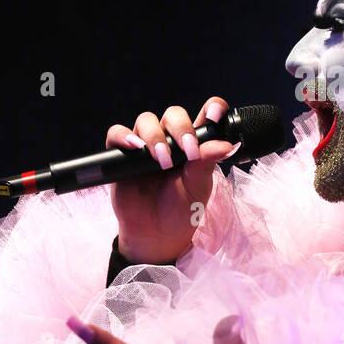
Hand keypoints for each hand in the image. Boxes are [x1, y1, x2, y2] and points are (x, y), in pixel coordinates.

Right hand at [105, 96, 237, 264]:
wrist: (156, 235)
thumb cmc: (181, 209)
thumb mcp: (198, 186)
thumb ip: (207, 161)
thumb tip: (227, 144)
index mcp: (194, 144)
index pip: (204, 116)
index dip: (212, 108)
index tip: (214, 114)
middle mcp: (170, 139)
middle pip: (173, 114)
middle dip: (181, 128)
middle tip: (187, 152)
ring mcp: (145, 145)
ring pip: (146, 120)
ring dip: (154, 136)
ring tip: (162, 162)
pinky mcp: (122, 156)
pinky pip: (116, 134)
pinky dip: (123, 136)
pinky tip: (134, 148)